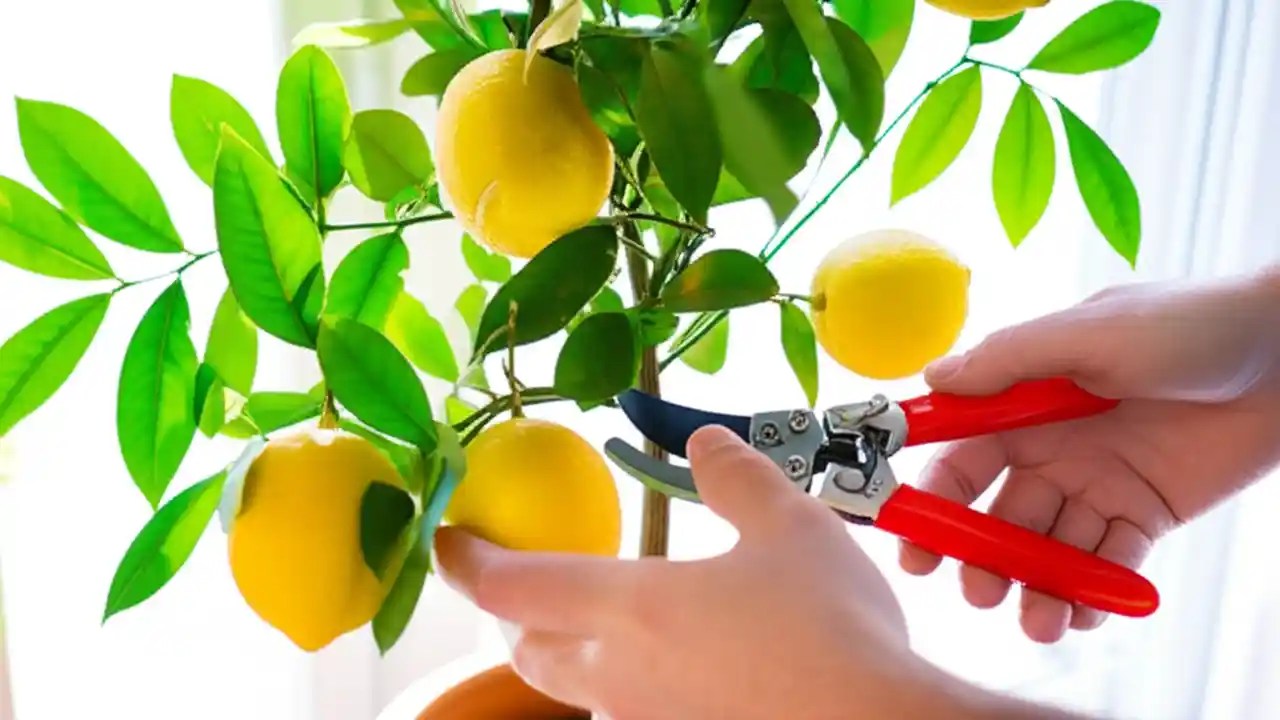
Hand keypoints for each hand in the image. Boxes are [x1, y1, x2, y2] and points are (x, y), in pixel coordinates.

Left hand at [435, 426, 1058, 719]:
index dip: (469, 562)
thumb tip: (703, 443)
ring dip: (571, 652)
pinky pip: (632, 712)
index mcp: (631, 609)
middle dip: (514, 615)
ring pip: (579, 689)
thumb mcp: (790, 529)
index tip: (448, 540)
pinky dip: (628, 681)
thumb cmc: (832, 630)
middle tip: (527, 580)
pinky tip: (681, 664)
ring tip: (609, 621)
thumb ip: (736, 479)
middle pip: (530, 649)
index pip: (514, 586)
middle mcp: (622, 675)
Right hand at [903, 269, 1279, 642]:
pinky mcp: (1145, 515)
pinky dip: (1093, 593)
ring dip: (1035, 587)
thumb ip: (1008, 361)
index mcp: (1026, 402)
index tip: (906, 532)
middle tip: (975, 588)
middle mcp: (1054, 448)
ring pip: (1050, 548)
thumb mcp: (1088, 333)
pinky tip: (1082, 614)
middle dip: (979, 555)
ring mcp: (1099, 484)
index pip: (962, 455)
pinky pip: (1109, 563)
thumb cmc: (1187, 324)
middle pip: (998, 515)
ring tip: (1036, 620)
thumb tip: (931, 379)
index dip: (932, 494)